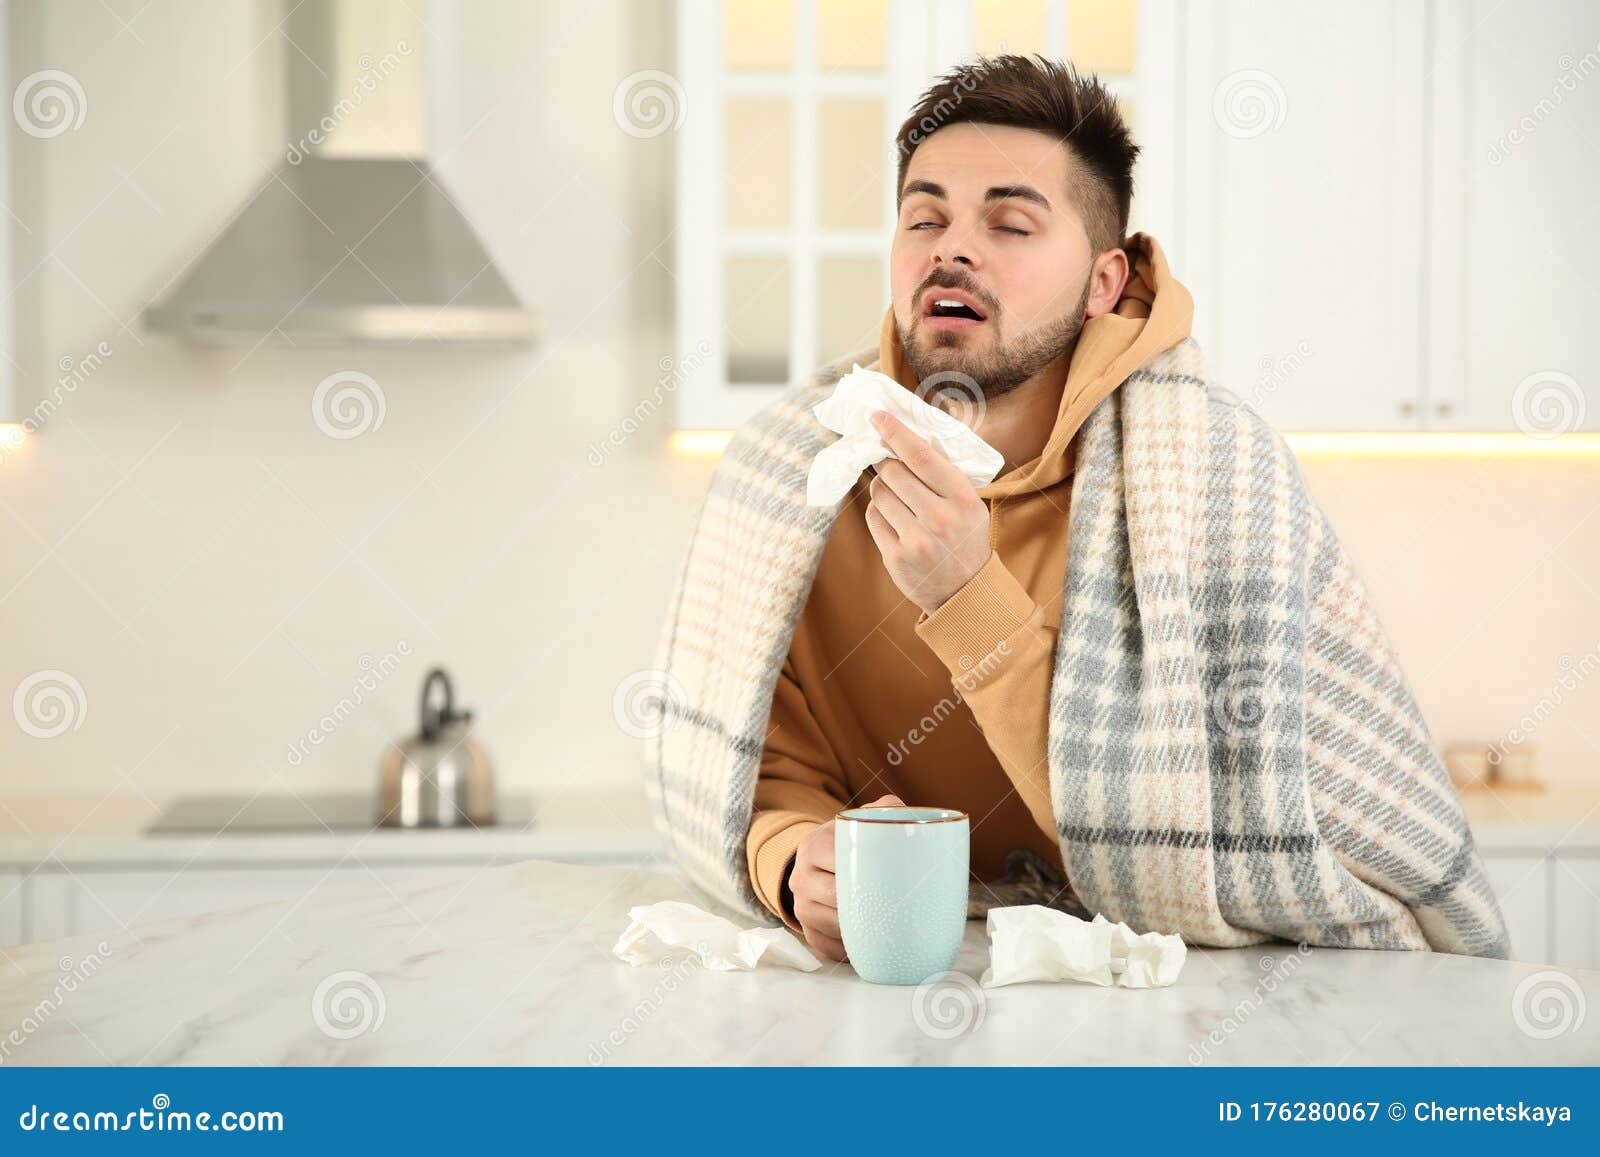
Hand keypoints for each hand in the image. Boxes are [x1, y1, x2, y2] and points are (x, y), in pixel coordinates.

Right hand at [787, 793, 903, 961]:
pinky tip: (867, 945)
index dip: (866, 875)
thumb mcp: (870, 816)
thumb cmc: (858, 839)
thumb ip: (889, 811)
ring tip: (885, 927)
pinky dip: (846, 948)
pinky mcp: (806, 927)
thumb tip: (915, 823)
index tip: (893, 881)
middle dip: (865, 905)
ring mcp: (800, 904)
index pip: (838, 864)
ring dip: (856, 930)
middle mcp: (800, 875)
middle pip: (833, 898)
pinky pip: (824, 945)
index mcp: (815, 845)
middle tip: (897, 908)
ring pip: (827, 924)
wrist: (828, 856)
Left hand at [863, 411, 991, 614]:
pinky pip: (873, 517)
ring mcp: (916, 540)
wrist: (965, 591)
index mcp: (962, 498)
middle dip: (886, 461)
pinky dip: (879, 511)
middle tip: (887, 459)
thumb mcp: (969, 504)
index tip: (877, 417)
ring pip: (879, 494)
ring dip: (882, 487)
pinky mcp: (896, 557)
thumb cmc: (965, 538)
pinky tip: (895, 517)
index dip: (895, 432)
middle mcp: (939, 518)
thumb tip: (911, 436)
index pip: (921, 456)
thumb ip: (944, 473)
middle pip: (893, 472)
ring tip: (897, 494)